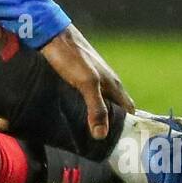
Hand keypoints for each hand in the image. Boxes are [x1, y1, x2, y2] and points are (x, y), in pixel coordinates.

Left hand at [40, 24, 134, 139]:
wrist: (53, 36)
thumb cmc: (72, 57)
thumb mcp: (86, 83)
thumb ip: (96, 107)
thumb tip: (101, 135)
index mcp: (113, 84)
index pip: (129, 110)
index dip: (129, 126)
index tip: (123, 145)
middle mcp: (106, 82)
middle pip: (115, 108)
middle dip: (111, 126)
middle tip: (102, 147)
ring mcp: (92, 80)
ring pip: (100, 103)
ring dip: (96, 118)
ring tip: (87, 137)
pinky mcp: (77, 79)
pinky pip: (86, 98)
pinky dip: (84, 109)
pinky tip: (73, 118)